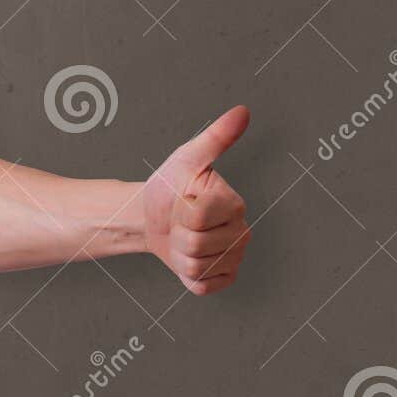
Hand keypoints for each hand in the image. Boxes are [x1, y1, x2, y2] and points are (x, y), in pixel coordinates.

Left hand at [143, 106, 251, 295]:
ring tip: (181, 236)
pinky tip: (186, 258)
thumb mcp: (186, 158)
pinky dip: (186, 275)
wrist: (153, 215)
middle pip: (196, 243)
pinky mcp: (222, 280)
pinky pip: (201, 286)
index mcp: (235, 205)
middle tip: (179, 220)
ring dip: (178, 252)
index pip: (197, 216)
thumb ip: (215, 137)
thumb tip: (242, 111)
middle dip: (177, 231)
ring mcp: (234, 259)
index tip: (183, 198)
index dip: (180, 208)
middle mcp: (242, 233)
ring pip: (196, 266)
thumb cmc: (171, 184)